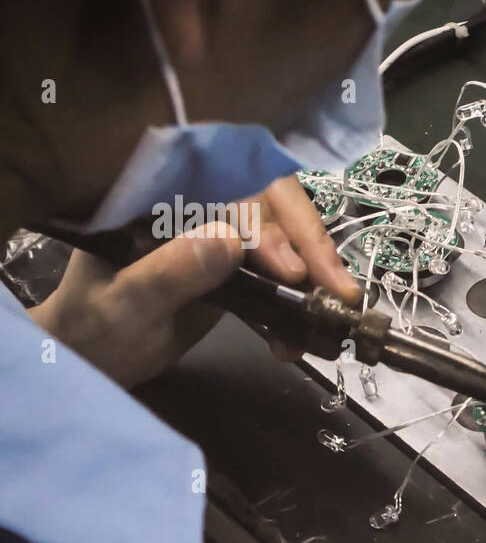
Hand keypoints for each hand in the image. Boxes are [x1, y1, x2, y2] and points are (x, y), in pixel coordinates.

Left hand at [28, 175, 357, 386]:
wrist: (90, 359)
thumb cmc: (90, 326)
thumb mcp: (123, 303)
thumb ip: (170, 272)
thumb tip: (229, 240)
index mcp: (162, 195)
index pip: (228, 184)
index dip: (268, 218)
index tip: (288, 268)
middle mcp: (198, 206)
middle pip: (268, 206)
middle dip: (308, 245)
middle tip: (338, 291)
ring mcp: (219, 239)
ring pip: (282, 241)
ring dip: (312, 278)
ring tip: (331, 318)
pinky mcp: (234, 273)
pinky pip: (275, 282)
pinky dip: (292, 312)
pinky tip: (292, 343)